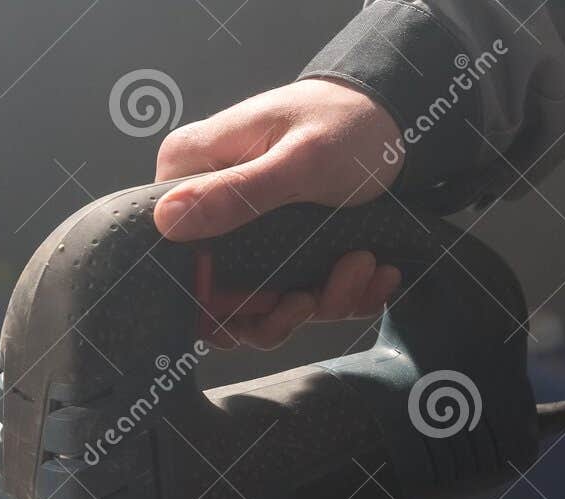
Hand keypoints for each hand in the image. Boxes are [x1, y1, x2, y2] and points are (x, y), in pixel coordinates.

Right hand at [154, 78, 404, 348]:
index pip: (170, 253)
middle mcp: (213, 207)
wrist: (399, 120)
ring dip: (325, 299)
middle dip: (282, 312)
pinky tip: (378, 271)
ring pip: (270, 305)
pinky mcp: (286, 252)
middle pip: (221, 297)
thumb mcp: (298, 161)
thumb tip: (165, 220)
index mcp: (192, 173)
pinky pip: (306, 296)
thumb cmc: (347, 123)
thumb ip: (236, 193)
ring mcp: (251, 235)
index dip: (209, 301)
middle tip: (320, 294)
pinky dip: (347, 293)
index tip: (266, 304)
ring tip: (364, 263)